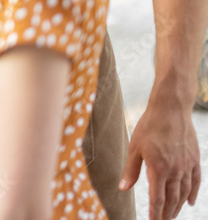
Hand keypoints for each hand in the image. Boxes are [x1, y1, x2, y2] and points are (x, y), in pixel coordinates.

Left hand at [120, 97, 200, 218]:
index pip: (157, 198)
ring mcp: (187, 166)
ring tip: (172, 216)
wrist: (171, 110)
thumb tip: (123, 188)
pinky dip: (193, 193)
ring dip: (178, 207)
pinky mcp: (194, 160)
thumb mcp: (135, 147)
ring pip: (184, 193)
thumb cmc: (149, 126)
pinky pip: (195, 181)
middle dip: (167, 214)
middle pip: (172, 199)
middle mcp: (175, 171)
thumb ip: (131, 170)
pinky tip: (190, 202)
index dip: (155, 212)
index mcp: (158, 169)